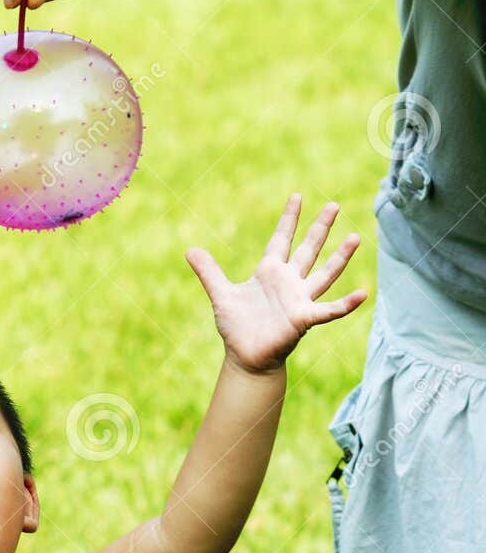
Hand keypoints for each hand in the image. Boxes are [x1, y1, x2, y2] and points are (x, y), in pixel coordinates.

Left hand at [185, 195, 367, 372]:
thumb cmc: (237, 327)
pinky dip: (346, 304)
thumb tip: (189, 249)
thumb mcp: (220, 294)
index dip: (288, 218)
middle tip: (334, 205)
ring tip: (355, 237)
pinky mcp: (304, 319)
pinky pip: (328, 310)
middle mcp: (289, 282)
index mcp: (269, 272)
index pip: (281, 239)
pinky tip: (363, 294)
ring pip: (324, 273)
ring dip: (340, 257)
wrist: (245, 357)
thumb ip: (209, 272)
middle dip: (320, 228)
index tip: (296, 195)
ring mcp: (299, 299)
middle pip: (308, 249)